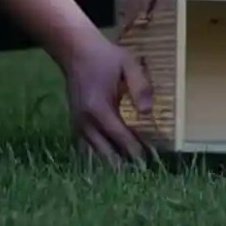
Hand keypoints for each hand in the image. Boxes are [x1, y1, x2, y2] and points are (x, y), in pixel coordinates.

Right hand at [0, 0, 152, 166]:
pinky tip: (111, 163)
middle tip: (143, 173)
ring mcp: (77, 125)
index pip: (120, 137)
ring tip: (128, 174)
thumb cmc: (105, 57)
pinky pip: (85, 149)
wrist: (75, 51)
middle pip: (105, 153)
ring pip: (93, 155)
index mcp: (98, 108)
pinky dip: (97, 157)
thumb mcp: (127, 64)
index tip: (150, 160)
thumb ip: (140, 86)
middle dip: (124, 164)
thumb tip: (147, 113)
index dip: (136, 150)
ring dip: (110, 163)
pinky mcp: (75, 124)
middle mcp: (85, 122)